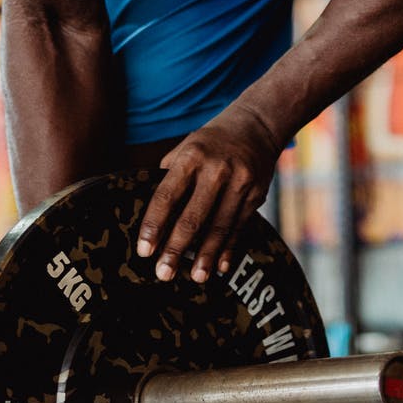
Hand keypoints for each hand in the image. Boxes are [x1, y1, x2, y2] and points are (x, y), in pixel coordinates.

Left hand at [137, 105, 280, 283]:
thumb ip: (170, 177)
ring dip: (206, 255)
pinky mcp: (256, 195)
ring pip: (219, 226)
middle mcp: (216, 170)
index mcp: (191, 157)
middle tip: (164, 273)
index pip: (167, 196)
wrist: (257, 125)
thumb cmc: (211, 142)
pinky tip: (220, 267)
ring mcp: (240, 182)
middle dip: (176, 248)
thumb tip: (152, 215)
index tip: (144, 250)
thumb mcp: (186, 148)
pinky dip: (229, 249)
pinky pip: (240, 227)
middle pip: (193, 216)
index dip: (154, 225)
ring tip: (195, 278)